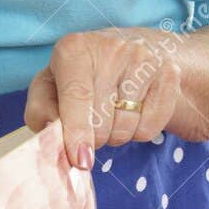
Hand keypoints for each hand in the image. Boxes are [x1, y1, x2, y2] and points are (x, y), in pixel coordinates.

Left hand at [24, 27, 182, 170]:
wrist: (127, 49)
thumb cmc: (78, 75)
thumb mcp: (49, 86)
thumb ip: (41, 111)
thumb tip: (53, 134)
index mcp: (74, 49)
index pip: (77, 96)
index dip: (77, 132)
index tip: (81, 160)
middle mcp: (111, 48)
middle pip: (101, 121)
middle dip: (92, 137)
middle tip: (90, 124)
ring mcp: (143, 59)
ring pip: (126, 128)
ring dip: (115, 136)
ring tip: (110, 114)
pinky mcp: (168, 74)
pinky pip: (150, 128)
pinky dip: (138, 132)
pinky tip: (132, 111)